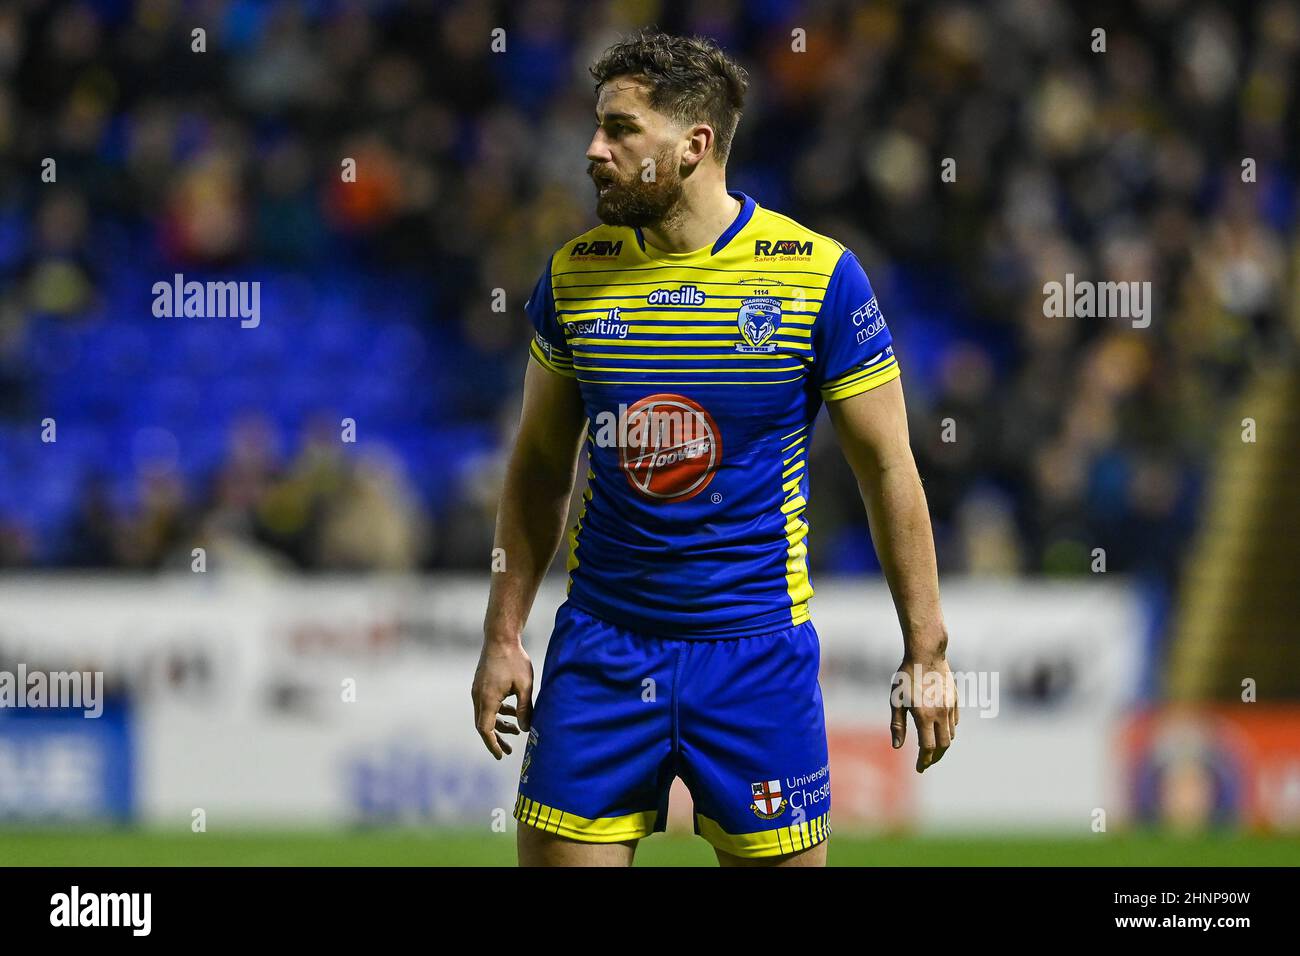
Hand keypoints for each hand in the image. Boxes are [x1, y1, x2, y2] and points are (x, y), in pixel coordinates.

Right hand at [471, 639, 533, 759]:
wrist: (500, 637)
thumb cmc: (514, 660)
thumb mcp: (524, 686)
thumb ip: (524, 709)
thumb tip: (525, 729)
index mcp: (487, 699)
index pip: (485, 730)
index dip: (492, 744)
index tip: (500, 755)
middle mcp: (478, 696)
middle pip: (483, 725)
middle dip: (495, 738)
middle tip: (508, 750)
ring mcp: (478, 689)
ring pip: (485, 714)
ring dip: (498, 724)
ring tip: (515, 730)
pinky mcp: (481, 684)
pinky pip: (487, 704)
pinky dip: (497, 711)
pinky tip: (512, 710)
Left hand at [890, 655, 958, 772]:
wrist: (927, 653)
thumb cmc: (906, 676)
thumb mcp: (896, 700)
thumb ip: (897, 725)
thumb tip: (897, 747)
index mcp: (925, 716)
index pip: (928, 748)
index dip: (924, 761)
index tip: (919, 768)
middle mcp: (941, 714)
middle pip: (943, 745)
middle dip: (935, 758)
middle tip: (926, 763)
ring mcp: (950, 707)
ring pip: (951, 734)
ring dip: (942, 745)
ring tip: (932, 749)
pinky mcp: (955, 700)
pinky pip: (954, 722)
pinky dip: (948, 731)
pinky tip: (941, 731)